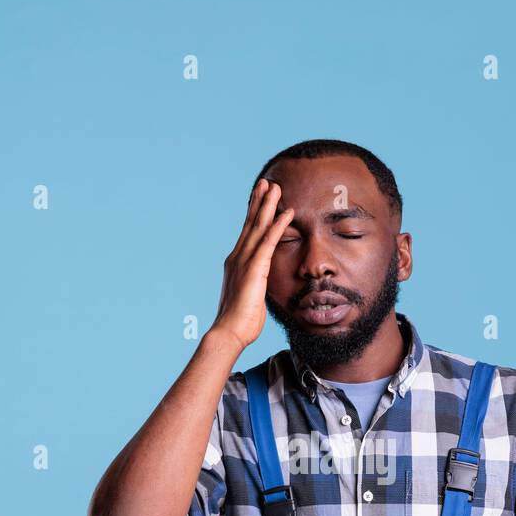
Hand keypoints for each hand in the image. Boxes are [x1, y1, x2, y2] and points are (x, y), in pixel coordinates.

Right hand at [213, 178, 294, 352]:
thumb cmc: (240, 322)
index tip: (259, 198)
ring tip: (275, 187)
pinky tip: (286, 212)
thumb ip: (255, 286)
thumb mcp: (249, 297)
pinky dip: (278, 225)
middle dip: (258, 202)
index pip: (247, 233)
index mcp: (236, 264)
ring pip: (258, 227)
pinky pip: (268, 242)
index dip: (253, 214)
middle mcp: (237, 258)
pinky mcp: (254, 269)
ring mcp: (244, 262)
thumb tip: (260, 285)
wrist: (229, 333)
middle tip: (266, 182)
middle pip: (250, 224)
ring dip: (268, 205)